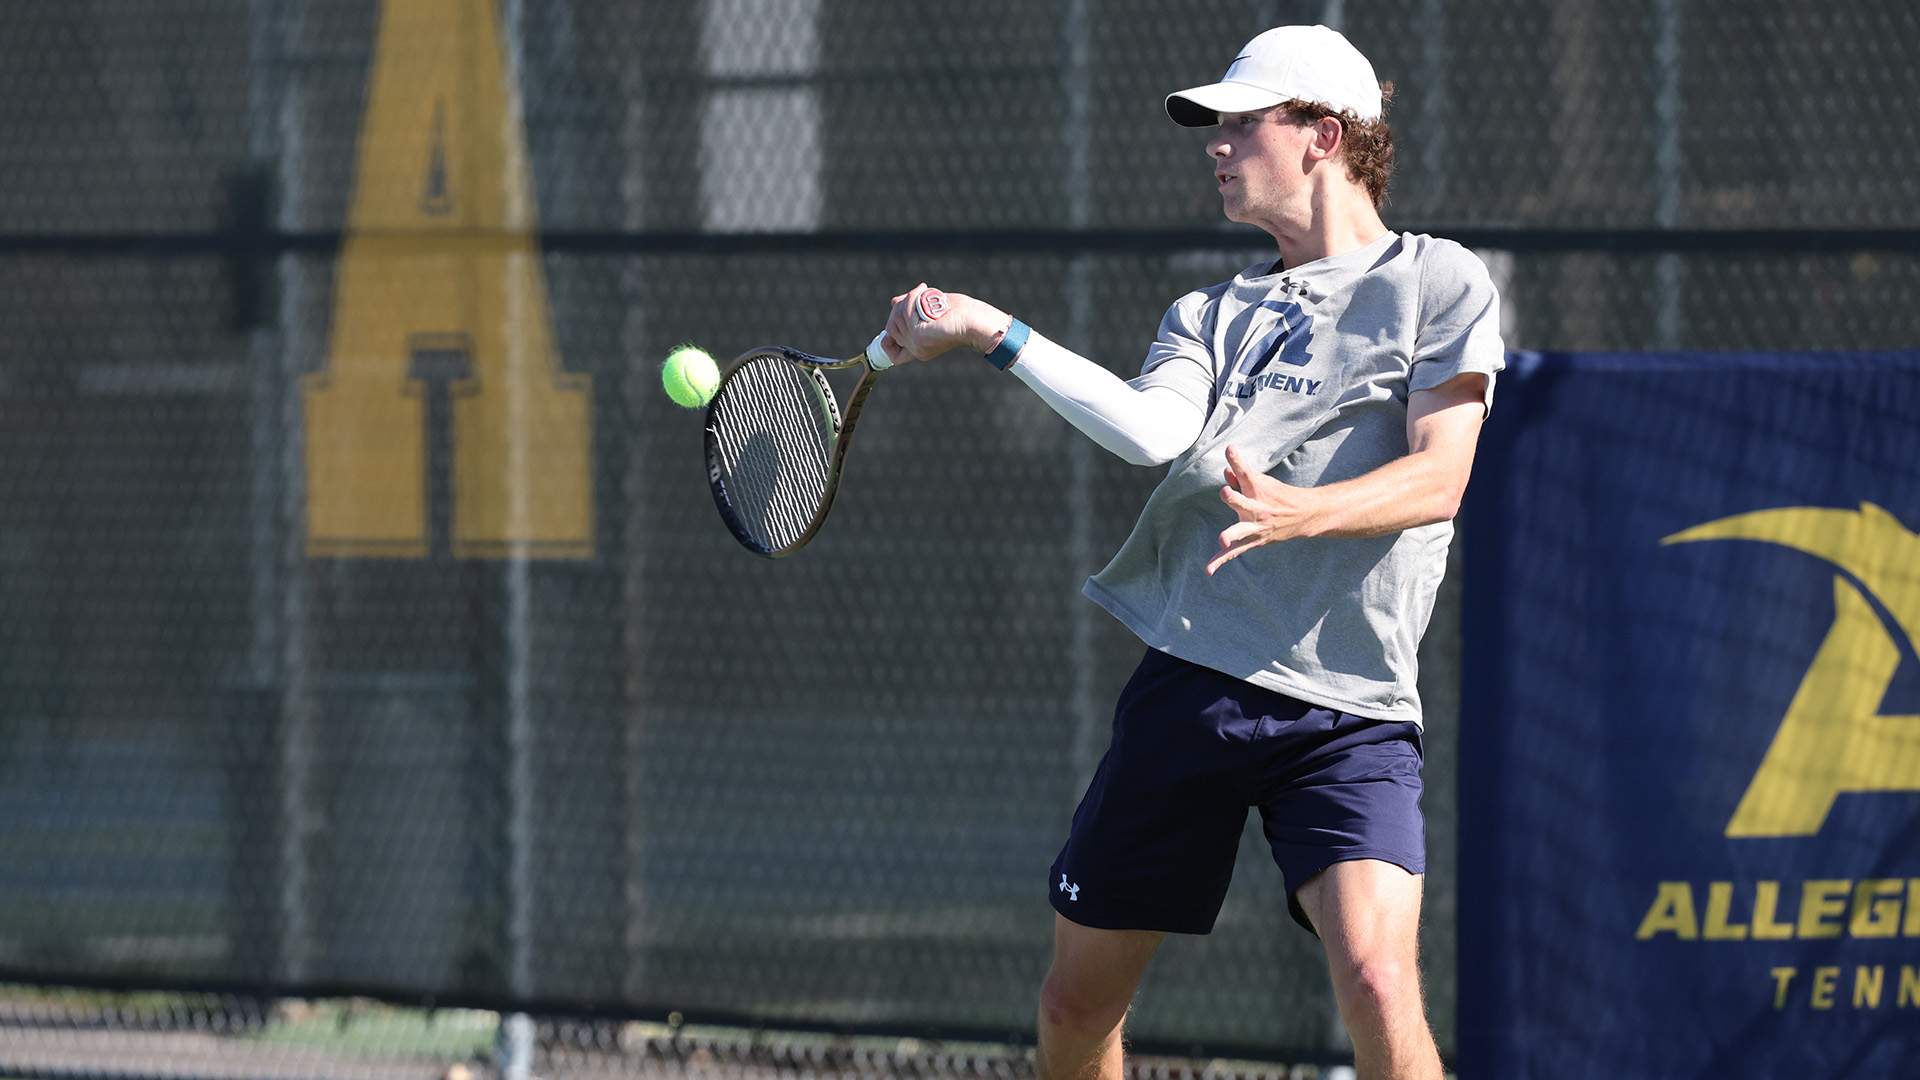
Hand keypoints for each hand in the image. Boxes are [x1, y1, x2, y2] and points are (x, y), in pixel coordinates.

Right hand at [879, 283, 1011, 364]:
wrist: (976, 320)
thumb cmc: (960, 314)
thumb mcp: (930, 310)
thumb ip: (911, 308)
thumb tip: (893, 302)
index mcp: (920, 349)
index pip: (892, 354)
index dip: (886, 338)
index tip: (895, 312)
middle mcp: (917, 351)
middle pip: (891, 326)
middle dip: (900, 306)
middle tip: (918, 294)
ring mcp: (917, 345)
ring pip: (896, 318)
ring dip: (908, 299)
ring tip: (924, 291)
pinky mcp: (920, 336)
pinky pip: (905, 312)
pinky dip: (912, 298)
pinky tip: (924, 291)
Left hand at [1205, 444, 1323, 574]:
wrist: (1306, 515)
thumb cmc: (1278, 495)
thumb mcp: (1264, 482)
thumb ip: (1241, 477)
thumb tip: (1225, 471)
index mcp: (1260, 490)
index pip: (1246, 473)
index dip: (1237, 460)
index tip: (1230, 449)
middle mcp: (1258, 508)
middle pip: (1243, 503)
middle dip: (1234, 498)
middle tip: (1226, 492)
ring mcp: (1257, 527)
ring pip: (1242, 531)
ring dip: (1232, 535)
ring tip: (1222, 540)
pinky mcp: (1255, 540)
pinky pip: (1235, 552)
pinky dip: (1221, 560)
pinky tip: (1208, 570)